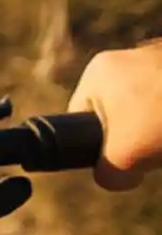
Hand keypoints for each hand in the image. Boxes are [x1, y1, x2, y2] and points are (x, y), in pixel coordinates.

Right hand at [68, 43, 161, 190]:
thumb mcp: (124, 159)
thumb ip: (106, 174)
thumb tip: (113, 177)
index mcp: (99, 70)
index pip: (81, 117)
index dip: (99, 146)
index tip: (125, 157)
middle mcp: (126, 57)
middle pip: (119, 114)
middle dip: (137, 138)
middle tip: (155, 150)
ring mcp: (160, 58)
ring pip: (151, 110)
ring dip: (160, 132)